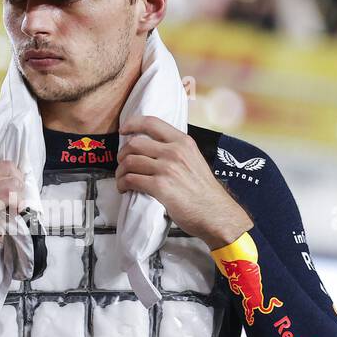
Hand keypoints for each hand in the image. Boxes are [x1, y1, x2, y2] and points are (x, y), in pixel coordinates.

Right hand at [0, 160, 25, 289]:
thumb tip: (23, 184)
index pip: (6, 165)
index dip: (18, 179)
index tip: (19, 195)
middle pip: (11, 170)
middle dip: (20, 187)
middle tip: (18, 205)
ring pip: (12, 184)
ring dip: (19, 199)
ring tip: (13, 213)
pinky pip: (9, 197)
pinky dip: (16, 207)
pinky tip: (12, 218)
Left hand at [116, 116, 252, 248]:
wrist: (215, 213)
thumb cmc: (204, 192)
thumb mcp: (194, 160)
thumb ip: (177, 152)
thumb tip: (153, 149)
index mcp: (183, 142)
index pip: (152, 122)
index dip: (133, 123)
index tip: (124, 129)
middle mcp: (175, 151)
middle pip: (135, 143)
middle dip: (122, 153)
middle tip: (122, 163)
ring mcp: (167, 168)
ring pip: (129, 161)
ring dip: (120, 171)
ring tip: (122, 179)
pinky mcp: (160, 186)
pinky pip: (131, 179)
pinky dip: (122, 184)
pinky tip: (125, 188)